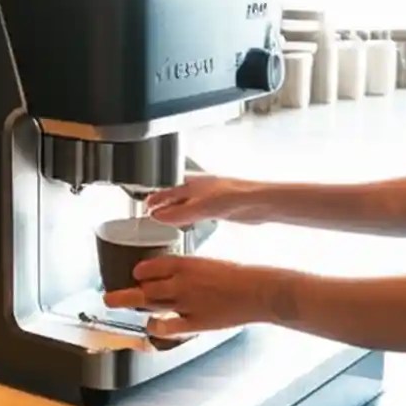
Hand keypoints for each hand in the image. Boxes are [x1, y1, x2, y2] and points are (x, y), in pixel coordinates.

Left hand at [102, 256, 286, 336]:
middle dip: (123, 293)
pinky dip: (156, 326)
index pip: (150, 266)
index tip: (133, 275)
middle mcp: (180, 281)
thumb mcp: (207, 263)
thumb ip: (187, 271)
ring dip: (131, 304)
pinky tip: (152, 325)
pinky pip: (167, 326)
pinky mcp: (195, 322)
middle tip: (109, 297)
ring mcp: (185, 302)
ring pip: (149, 302)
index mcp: (185, 263)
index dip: (138, 272)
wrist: (258, 290)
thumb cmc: (238, 276)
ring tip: (115, 305)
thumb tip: (171, 276)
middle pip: (143, 287)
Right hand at [144, 174, 263, 227]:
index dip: (156, 197)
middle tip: (152, 211)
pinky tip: (191, 221)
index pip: (167, 190)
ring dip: (176, 209)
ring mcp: (211, 198)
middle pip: (176, 195)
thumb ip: (179, 212)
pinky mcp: (220, 208)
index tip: (146, 205)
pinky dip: (190, 216)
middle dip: (164, 202)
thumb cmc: (235, 197)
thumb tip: (159, 216)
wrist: (260, 202)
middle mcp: (200, 189)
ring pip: (187, 203)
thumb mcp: (201, 207)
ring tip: (166, 217)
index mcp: (193, 184)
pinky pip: (198, 211)